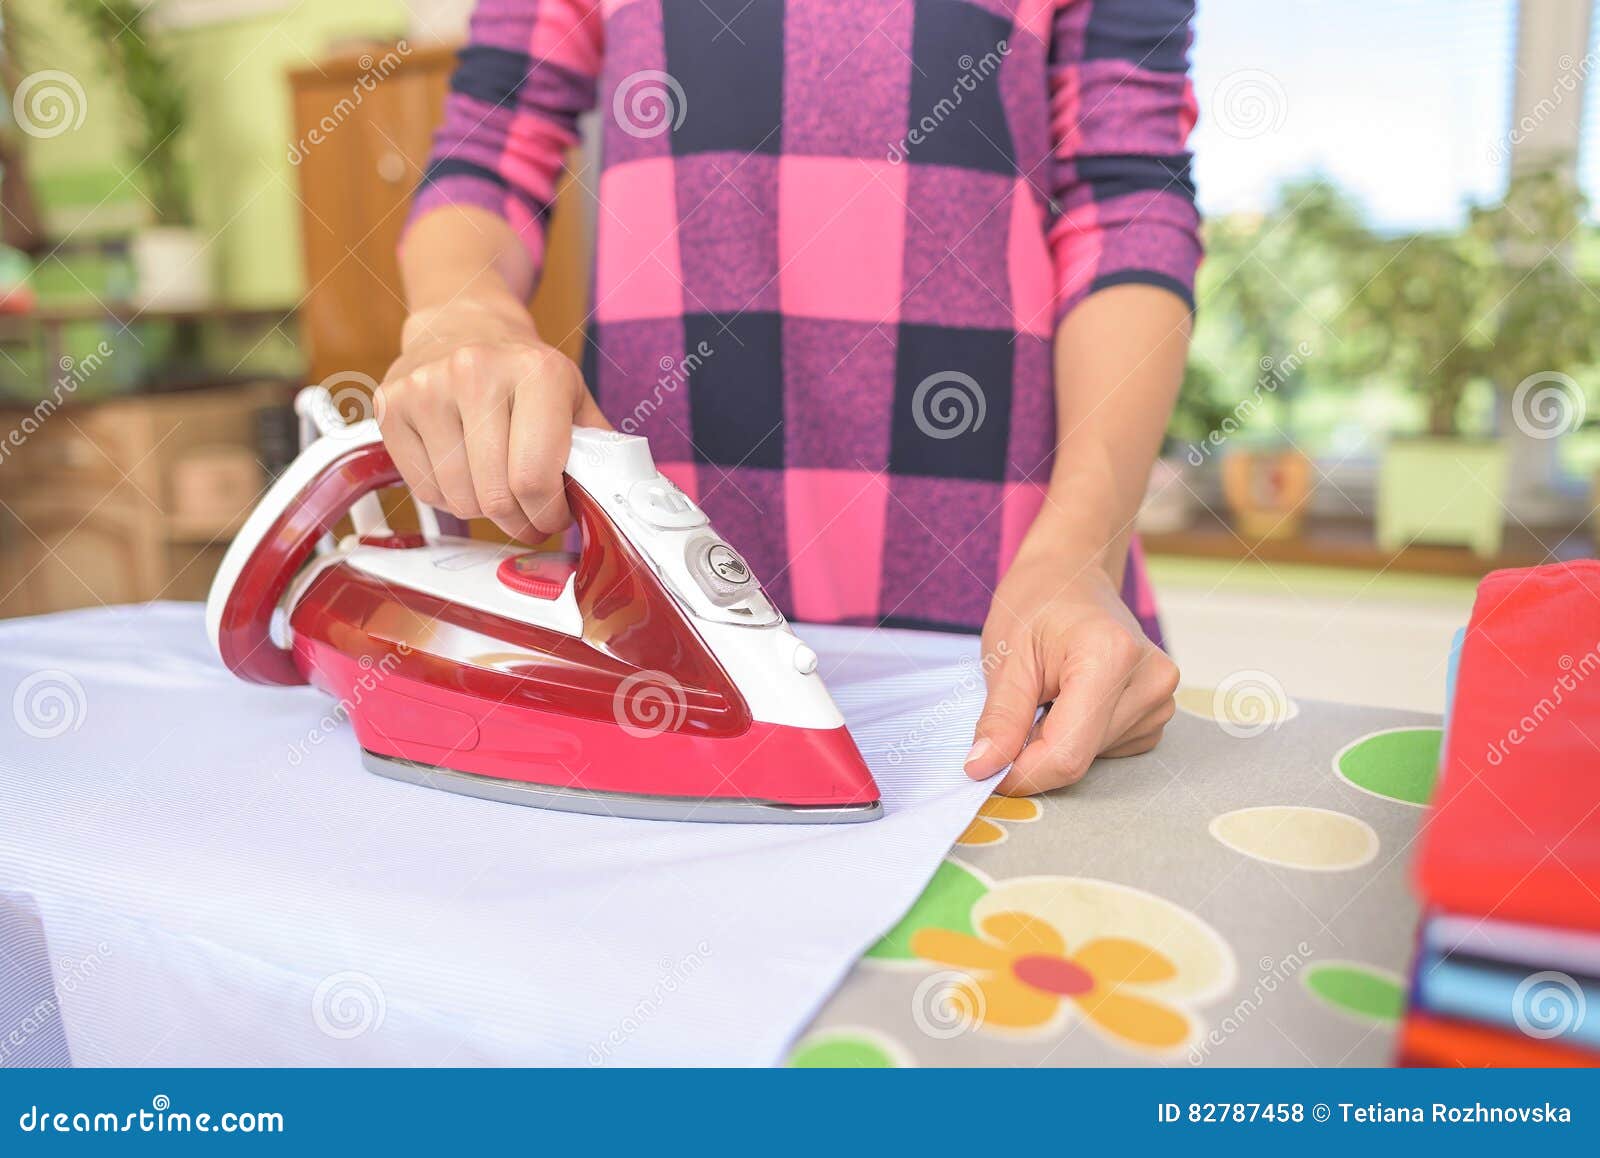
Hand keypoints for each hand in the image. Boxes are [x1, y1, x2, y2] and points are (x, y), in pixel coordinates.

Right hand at [377, 295, 607, 541]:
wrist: (462, 325)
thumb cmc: (524, 371)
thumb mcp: (573, 397)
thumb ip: (597, 449)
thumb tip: (613, 500)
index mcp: (536, 371)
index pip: (535, 477)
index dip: (549, 513)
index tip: (556, 517)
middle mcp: (476, 372)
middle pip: (495, 496)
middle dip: (520, 521)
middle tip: (530, 516)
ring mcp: (427, 388)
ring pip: (459, 499)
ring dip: (484, 511)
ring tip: (497, 488)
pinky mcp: (391, 407)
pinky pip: (424, 489)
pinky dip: (449, 496)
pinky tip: (464, 471)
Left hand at [965, 551, 1178, 794]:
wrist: (1072, 575)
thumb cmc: (1037, 603)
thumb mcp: (1006, 656)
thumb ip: (1000, 718)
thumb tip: (984, 769)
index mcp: (1111, 656)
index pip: (1066, 753)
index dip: (1022, 774)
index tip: (985, 772)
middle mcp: (1150, 679)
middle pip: (1079, 757)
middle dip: (1034, 753)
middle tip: (1013, 716)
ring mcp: (1162, 697)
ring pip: (1092, 758)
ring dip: (1056, 742)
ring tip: (1047, 694)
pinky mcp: (1159, 710)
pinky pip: (1107, 749)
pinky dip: (1078, 737)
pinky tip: (1071, 700)